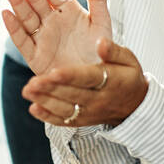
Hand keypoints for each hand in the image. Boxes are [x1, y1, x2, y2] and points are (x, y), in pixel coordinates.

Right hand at [0, 0, 109, 76]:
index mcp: (69, 11)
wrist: (98, 82)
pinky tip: (6, 14)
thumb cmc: (101, 52)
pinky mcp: (36, 57)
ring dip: (16, 1)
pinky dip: (14, 28)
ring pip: (26, 16)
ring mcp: (43, 38)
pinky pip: (23, 40)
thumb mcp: (102, 23)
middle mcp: (53, 22)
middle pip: (36, 0)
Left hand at [22, 37, 147, 126]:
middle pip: (72, 94)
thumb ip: (114, 51)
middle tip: (32, 82)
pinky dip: (47, 116)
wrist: (135, 106)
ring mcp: (89, 112)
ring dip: (45, 101)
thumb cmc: (129, 77)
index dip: (70, 75)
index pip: (88, 78)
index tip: (53, 71)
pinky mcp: (82, 121)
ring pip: (65, 109)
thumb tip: (100, 42)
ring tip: (27, 91)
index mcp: (111, 81)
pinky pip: (64, 121)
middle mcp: (98, 99)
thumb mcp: (130, 60)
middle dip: (51, 88)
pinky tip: (33, 108)